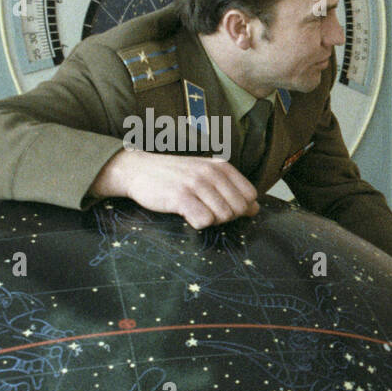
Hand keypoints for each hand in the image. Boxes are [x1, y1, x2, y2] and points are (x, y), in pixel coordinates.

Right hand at [90, 148, 258, 228]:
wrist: (136, 169)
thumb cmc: (174, 175)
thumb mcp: (206, 175)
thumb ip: (231, 189)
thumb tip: (255, 209)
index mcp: (221, 167)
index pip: (250, 196)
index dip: (239, 207)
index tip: (221, 205)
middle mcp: (211, 173)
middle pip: (238, 209)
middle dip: (226, 217)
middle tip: (206, 210)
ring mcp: (196, 184)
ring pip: (223, 217)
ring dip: (210, 221)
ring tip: (194, 211)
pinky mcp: (180, 197)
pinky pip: (204, 221)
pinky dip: (197, 223)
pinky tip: (186, 215)